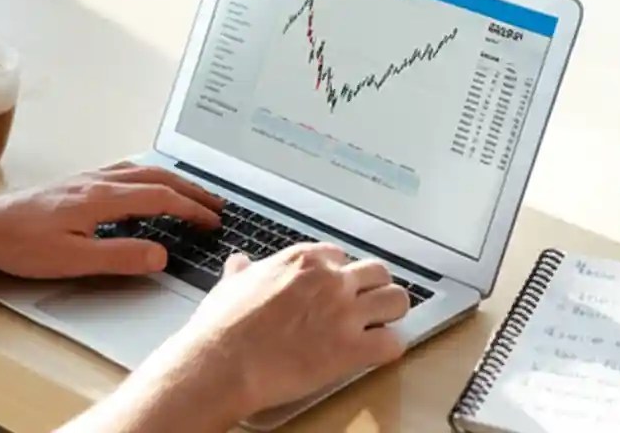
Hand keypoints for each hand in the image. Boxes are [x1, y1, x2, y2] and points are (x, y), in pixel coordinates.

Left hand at [0, 162, 222, 278]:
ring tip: (191, 192)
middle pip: (157, 177)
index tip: (212, 221)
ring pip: (141, 170)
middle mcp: (98, 181)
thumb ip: (120, 256)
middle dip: (191, 190)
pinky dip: (148, 176)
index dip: (190, 209)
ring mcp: (87, 178)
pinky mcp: (76, 183)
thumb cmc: (22, 246)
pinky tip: (144, 185)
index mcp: (102, 198)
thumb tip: (161, 254)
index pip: (160, 198)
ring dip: (172, 180)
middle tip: (216, 204)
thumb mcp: (74, 260)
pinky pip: (124, 171)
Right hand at [157, 243, 409, 420]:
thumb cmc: (222, 326)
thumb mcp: (230, 285)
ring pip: (397, 300)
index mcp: (303, 260)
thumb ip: (242, 271)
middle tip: (365, 307)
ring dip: (391, 314)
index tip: (335, 290)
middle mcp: (330, 279)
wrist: (222, 362)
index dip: (340, 275)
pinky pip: (393, 343)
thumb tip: (240, 263)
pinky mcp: (351, 348)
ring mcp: (344, 312)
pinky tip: (377, 354)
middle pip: (377, 271)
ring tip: (379, 327)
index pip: (340, 256)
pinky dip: (389, 349)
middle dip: (374, 288)